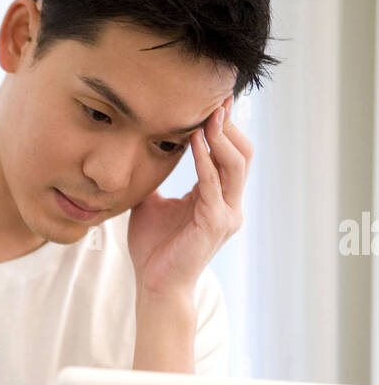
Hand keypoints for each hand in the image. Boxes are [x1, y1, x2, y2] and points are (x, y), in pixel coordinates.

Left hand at [127, 94, 252, 297]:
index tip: (214, 100)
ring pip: (236, 165)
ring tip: (207, 114)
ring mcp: (227, 214)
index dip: (224, 127)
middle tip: (216, 99)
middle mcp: (229, 204)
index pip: (230, 154)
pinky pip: (214, 184)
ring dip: (221, 137)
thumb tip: (142, 150)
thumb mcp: (152, 202)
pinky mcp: (216, 224)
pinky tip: (195, 141)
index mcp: (217, 198)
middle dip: (229, 125)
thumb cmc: (153, 248)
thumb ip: (156, 176)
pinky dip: (205, 160)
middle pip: (242, 153)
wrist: (154, 285)